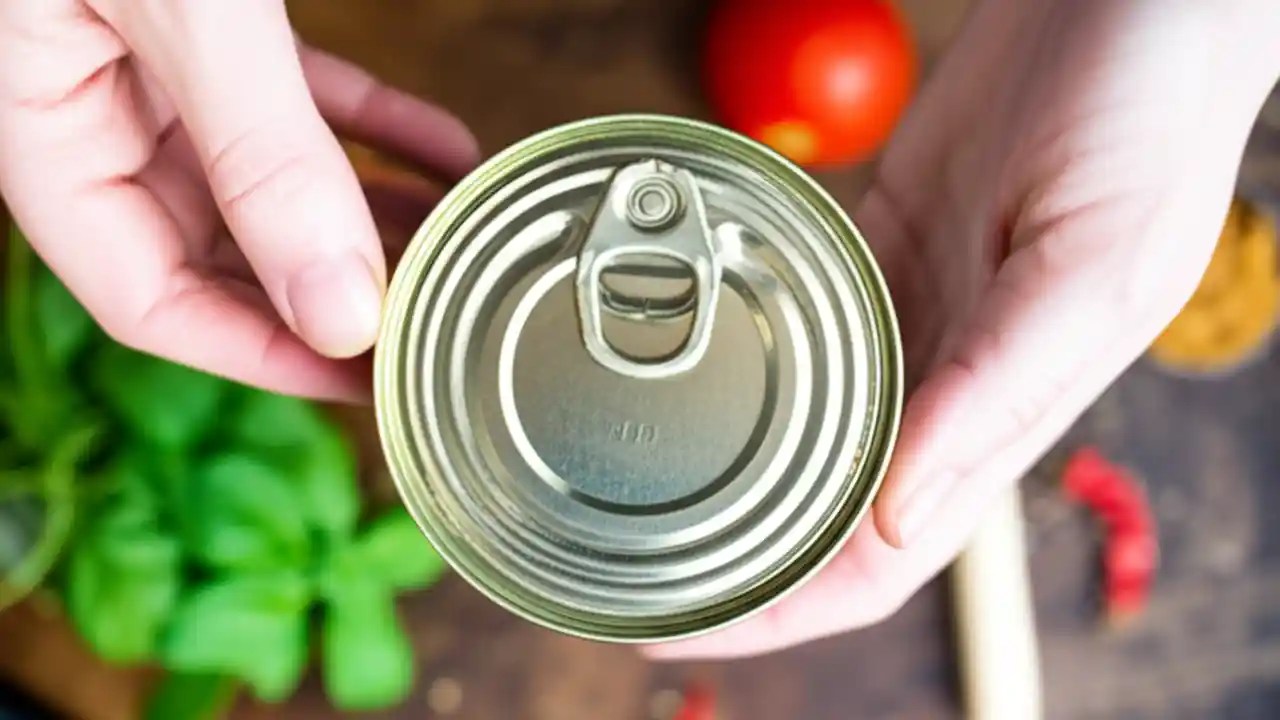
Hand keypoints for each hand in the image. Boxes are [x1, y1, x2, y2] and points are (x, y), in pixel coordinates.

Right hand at [0, 1, 478, 400]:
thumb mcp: (184, 11)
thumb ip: (259, 151)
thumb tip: (337, 307)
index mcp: (46, 133)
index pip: (148, 299)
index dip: (264, 355)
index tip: (364, 380)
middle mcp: (97, 113)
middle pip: (222, 252)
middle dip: (331, 290)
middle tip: (432, 314)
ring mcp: (154, 70)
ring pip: (272, 184)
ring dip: (368, 218)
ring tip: (454, 244)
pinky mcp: (212, 22)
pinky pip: (301, 102)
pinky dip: (377, 130)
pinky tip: (444, 155)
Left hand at [649, 0, 1279, 658]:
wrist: (1134, 10)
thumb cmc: (1145, 127)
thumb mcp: (1090, 270)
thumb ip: (998, 394)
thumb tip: (901, 524)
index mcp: (993, 420)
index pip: (874, 561)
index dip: (777, 613)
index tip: (672, 633)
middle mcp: (936, 385)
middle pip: (814, 511)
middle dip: (721, 557)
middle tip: (609, 568)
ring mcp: (898, 316)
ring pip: (793, 424)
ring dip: (714, 466)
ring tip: (616, 483)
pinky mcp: (870, 248)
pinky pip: (791, 319)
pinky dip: (732, 354)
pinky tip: (672, 365)